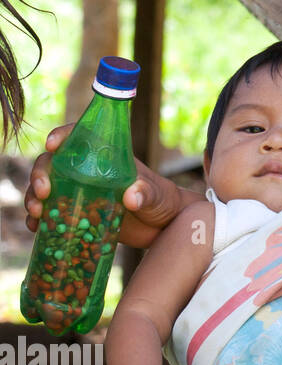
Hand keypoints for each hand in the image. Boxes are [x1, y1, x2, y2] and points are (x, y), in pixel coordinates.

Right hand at [25, 124, 183, 248]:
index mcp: (105, 157)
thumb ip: (147, 193)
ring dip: (34, 198)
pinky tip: (36, 228)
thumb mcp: (158, 194)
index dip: (61, 136)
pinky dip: (39, 220)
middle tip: (43, 192)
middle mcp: (86, 172)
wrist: (165, 227)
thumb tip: (131, 197)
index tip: (52, 144)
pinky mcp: (77, 215)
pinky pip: (51, 215)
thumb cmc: (163, 201)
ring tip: (37, 213)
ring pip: (45, 189)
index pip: (78, 137)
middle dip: (40, 175)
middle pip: (52, 164)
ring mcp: (79, 194)